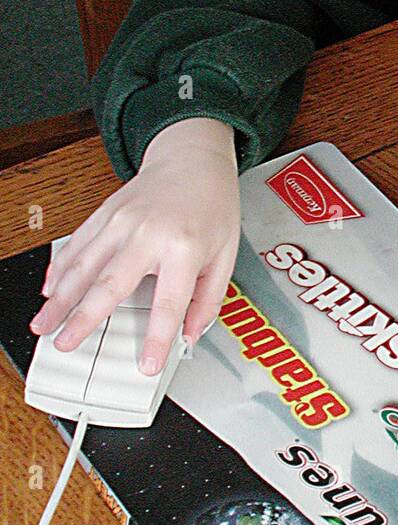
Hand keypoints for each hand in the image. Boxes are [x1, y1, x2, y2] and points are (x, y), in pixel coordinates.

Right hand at [29, 119, 240, 375]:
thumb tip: (192, 334)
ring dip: (60, 297)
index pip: (169, 303)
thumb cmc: (212, 205)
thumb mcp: (226, 253)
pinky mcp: (106, 212)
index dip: (158, 339)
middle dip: (83, 318)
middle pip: (110, 284)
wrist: (194, 159)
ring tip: (44, 324)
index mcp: (184, 247)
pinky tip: (49, 289)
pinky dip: (60, 267)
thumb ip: (209, 298)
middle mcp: (148, 233)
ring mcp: (122, 220)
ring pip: (84, 264)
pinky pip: (78, 243)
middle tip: (65, 344)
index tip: (148, 365)